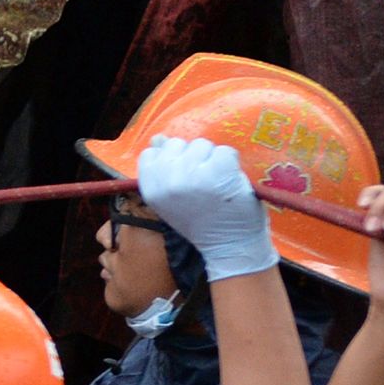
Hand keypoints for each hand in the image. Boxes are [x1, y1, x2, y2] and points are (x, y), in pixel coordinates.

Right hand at [137, 135, 274, 280]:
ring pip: (202, 144)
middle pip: (178, 144)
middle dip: (192, 159)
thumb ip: (161, 169)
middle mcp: (168, 179)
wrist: (229, 246)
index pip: (152, 153)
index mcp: (151, 188)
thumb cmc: (200, 222)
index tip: (182, 180)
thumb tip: (158, 137)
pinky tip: (230, 183)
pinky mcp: (219, 171)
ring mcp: (194, 174)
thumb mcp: (170, 198)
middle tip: (202, 185)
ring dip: (213, 160)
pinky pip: (225, 151)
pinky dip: (232, 164)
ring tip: (216, 184)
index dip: (170, 162)